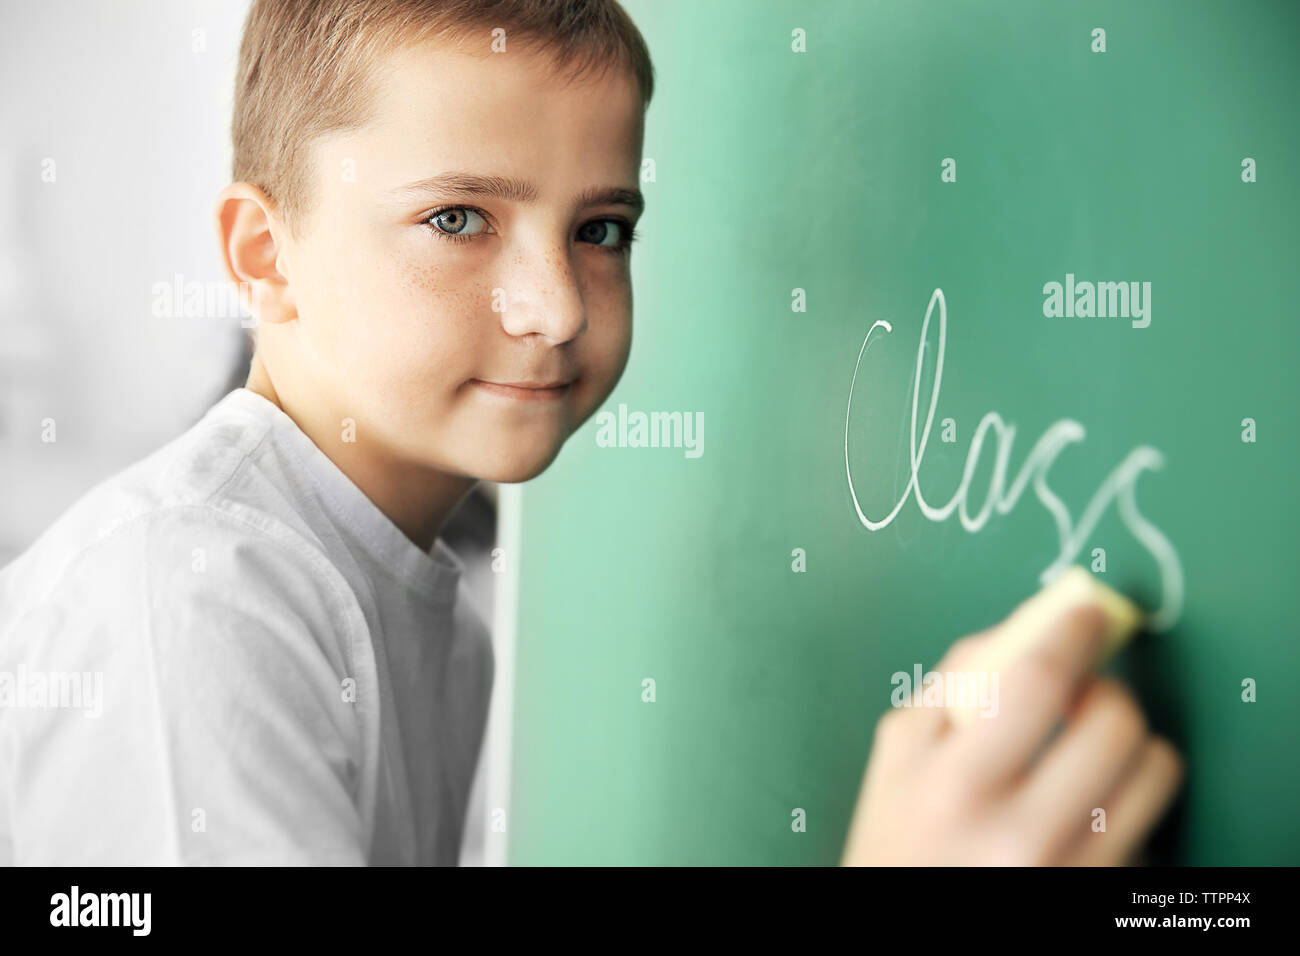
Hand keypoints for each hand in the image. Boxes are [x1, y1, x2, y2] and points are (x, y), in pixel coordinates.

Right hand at [840, 603, 1183, 864]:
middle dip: (1108, 688)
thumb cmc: (897, 842)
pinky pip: (1149, 821)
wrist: (907, 933)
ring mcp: (1071, 872)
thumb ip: (952, 683)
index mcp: (954, 784)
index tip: (1086, 613)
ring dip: (1132, 742)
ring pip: (1154, 771)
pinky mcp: (1102, 893)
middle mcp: (1020, 834)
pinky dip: (1125, 798)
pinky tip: (1083, 806)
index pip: (1035, 682)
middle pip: (1115, 724)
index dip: (1071, 632)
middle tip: (1084, 691)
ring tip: (1091, 748)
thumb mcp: (897, 756)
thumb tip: (1023, 627)